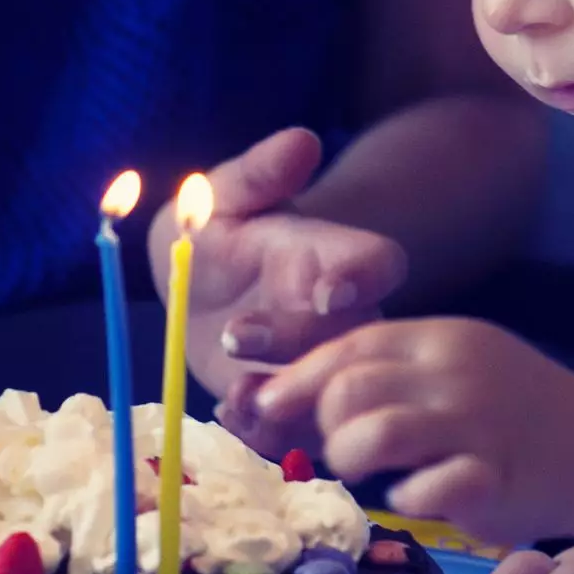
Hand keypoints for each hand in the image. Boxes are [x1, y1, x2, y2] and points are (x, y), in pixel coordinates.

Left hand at [152, 129, 406, 448]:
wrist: (196, 286)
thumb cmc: (217, 231)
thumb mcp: (222, 196)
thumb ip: (259, 173)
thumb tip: (301, 140)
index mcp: (335, 257)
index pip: (377, 262)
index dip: (363, 278)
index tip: (331, 292)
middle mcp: (341, 317)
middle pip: (353, 337)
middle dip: (301, 342)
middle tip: (238, 333)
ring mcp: (321, 366)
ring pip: (333, 394)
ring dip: (290, 399)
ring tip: (236, 393)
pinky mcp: (296, 408)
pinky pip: (299, 432)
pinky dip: (267, 432)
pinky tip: (228, 411)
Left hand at [255, 316, 573, 543]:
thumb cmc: (507, 406)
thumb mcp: (451, 364)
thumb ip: (385, 369)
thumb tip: (284, 386)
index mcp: (441, 338)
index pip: (350, 347)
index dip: (299, 379)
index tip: (265, 406)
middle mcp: (455, 374)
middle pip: (350, 391)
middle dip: (330, 425)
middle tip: (346, 446)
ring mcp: (476, 425)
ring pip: (376, 434)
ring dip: (353, 458)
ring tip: (367, 471)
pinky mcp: (493, 478)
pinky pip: (423, 491)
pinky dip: (408, 498)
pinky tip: (418, 495)